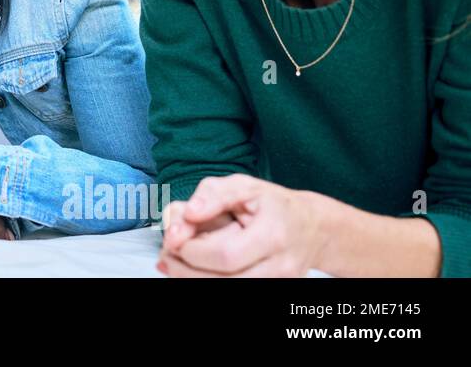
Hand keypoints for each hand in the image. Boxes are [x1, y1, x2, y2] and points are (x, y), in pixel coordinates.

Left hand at [156, 174, 325, 277]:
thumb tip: (188, 213)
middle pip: (225, 281)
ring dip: (193, 280)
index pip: (225, 254)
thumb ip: (212, 195)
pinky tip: (191, 271)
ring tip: (173, 264)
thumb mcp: (243, 185)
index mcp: (274, 234)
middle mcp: (281, 266)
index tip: (174, 239)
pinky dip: (208, 282)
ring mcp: (279, 283)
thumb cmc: (272, 204)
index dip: (192, 250)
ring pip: (230, 291)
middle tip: (165, 256)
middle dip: (186, 270)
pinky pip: (236, 293)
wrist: (312, 228)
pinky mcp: (274, 290)